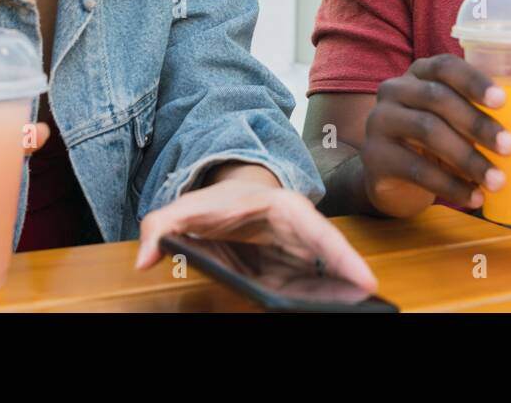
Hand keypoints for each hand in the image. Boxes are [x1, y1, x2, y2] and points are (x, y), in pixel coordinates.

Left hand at [134, 178, 377, 292]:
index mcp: (284, 209)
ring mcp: (301, 251)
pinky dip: (319, 301)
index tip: (364, 280)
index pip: (318, 232)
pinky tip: (323, 312)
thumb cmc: (212, 203)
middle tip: (367, 307)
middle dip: (349, 283)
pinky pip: (311, 288)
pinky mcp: (295, 269)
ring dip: (336, 297)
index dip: (343, 257)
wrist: (226, 197)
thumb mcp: (183, 210)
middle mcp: (300, 229)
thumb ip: (159, 227)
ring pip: (325, 277)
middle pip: (331, 259)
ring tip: (352, 314)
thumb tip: (143, 258)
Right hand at [361, 53, 510, 217]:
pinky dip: (450, 185)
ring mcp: (379, 122)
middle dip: (478, 124)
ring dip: (468, 158)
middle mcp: (394, 90)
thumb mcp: (449, 119)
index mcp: (418, 73)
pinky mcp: (375, 157)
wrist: (387, 175)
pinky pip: (416, 169)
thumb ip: (477, 113)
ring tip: (498, 181)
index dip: (473, 81)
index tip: (503, 101)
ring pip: (428, 132)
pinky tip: (474, 197)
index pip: (445, 66)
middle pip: (438, 99)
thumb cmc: (432, 141)